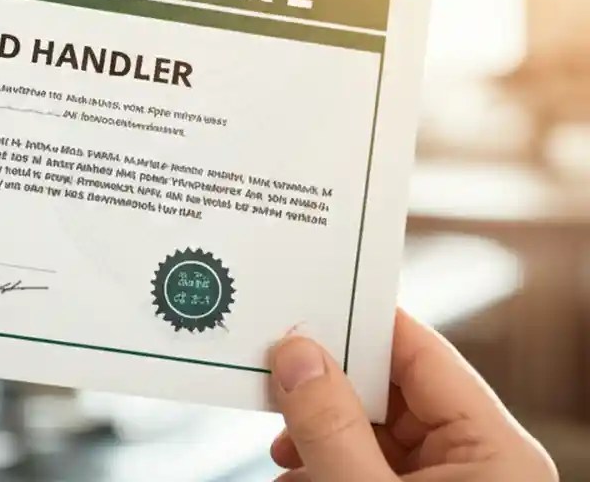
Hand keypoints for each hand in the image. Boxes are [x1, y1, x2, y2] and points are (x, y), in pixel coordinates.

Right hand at [268, 309, 556, 480]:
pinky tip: (294, 475)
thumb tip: (296, 354)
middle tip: (274, 377)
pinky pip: (369, 469)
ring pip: (373, 435)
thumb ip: (331, 425)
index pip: (423, 353)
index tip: (305, 305)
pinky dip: (324, 467)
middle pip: (391, 393)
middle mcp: (479, 463)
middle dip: (326, 390)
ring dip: (317, 435)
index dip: (361, 325)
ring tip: (282, 447)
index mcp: (496, 450)